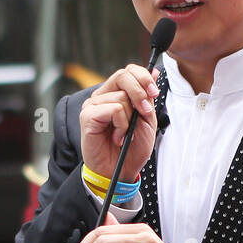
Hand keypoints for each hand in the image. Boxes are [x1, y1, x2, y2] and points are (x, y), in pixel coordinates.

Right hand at [80, 65, 159, 182]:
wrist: (121, 172)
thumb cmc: (132, 148)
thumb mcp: (147, 120)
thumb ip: (148, 96)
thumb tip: (154, 71)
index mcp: (116, 94)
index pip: (128, 70)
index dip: (143, 77)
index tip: (155, 93)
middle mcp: (102, 96)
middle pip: (123, 75)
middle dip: (140, 92)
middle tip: (145, 112)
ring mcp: (93, 105)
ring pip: (122, 97)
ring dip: (130, 119)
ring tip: (125, 134)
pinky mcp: (87, 116)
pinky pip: (114, 110)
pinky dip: (122, 125)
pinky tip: (118, 137)